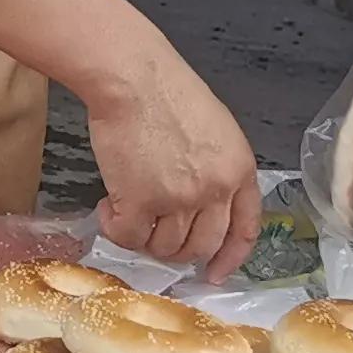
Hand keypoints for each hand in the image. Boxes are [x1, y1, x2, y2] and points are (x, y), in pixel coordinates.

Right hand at [84, 48, 260, 278]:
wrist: (133, 79)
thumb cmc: (166, 92)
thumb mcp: (215, 130)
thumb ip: (215, 168)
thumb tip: (197, 204)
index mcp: (239, 170)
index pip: (244, 230)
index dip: (229, 257)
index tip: (215, 273)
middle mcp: (216, 190)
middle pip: (201, 246)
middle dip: (175, 250)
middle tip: (152, 235)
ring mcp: (180, 198)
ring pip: (163, 247)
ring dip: (141, 237)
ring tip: (125, 210)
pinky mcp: (142, 201)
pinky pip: (128, 236)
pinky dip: (114, 229)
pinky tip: (107, 209)